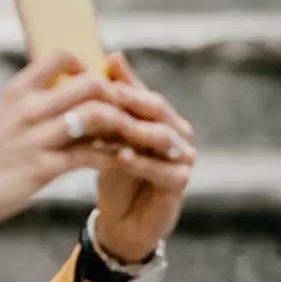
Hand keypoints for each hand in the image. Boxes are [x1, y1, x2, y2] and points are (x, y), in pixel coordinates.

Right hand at [0, 49, 182, 234]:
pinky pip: (94, 155)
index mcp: (18, 91)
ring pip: (101, 116)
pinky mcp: (44, 167)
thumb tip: (61, 97)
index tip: (104, 84)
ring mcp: (37, 136)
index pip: (63, 57)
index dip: (91, 66)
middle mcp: (29, 107)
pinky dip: (119, 157)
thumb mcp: (1, 120)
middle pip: (93, 84)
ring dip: (133, 128)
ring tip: (152, 140)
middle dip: (125, 97)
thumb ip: (31, 105)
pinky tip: (131, 162)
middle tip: (145, 114)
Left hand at [92, 52, 195, 262]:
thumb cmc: (112, 173)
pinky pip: (165, 170)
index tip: (106, 64)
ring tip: (113, 124)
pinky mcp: (180, 184)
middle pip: (157, 109)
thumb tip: (98, 62)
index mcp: (158, 118)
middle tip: (109, 91)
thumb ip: (103, 107)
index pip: (143, 91)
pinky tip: (122, 156)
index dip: (126, 79)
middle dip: (132, 100)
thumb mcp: (104, 137)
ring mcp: (182, 157)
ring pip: (163, 137)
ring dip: (137, 130)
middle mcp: (176, 133)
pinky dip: (143, 163)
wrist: (121, 219)